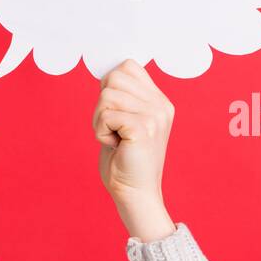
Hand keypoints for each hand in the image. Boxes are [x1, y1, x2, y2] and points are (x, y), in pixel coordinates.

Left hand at [92, 58, 177, 241]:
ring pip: (106, 96)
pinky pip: (106, 116)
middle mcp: (160, 105)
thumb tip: (106, 75)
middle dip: (101, 105)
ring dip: (100, 121)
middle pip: (113, 78)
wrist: (135, 193)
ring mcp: (154, 116)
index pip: (128, 66)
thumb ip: (123, 97)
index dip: (110, 86)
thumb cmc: (124, 160)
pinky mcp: (143, 128)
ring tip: (114, 138)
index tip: (114, 113)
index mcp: (159, 100)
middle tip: (112, 129)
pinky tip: (115, 146)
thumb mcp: (126, 121)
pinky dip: (101, 133)